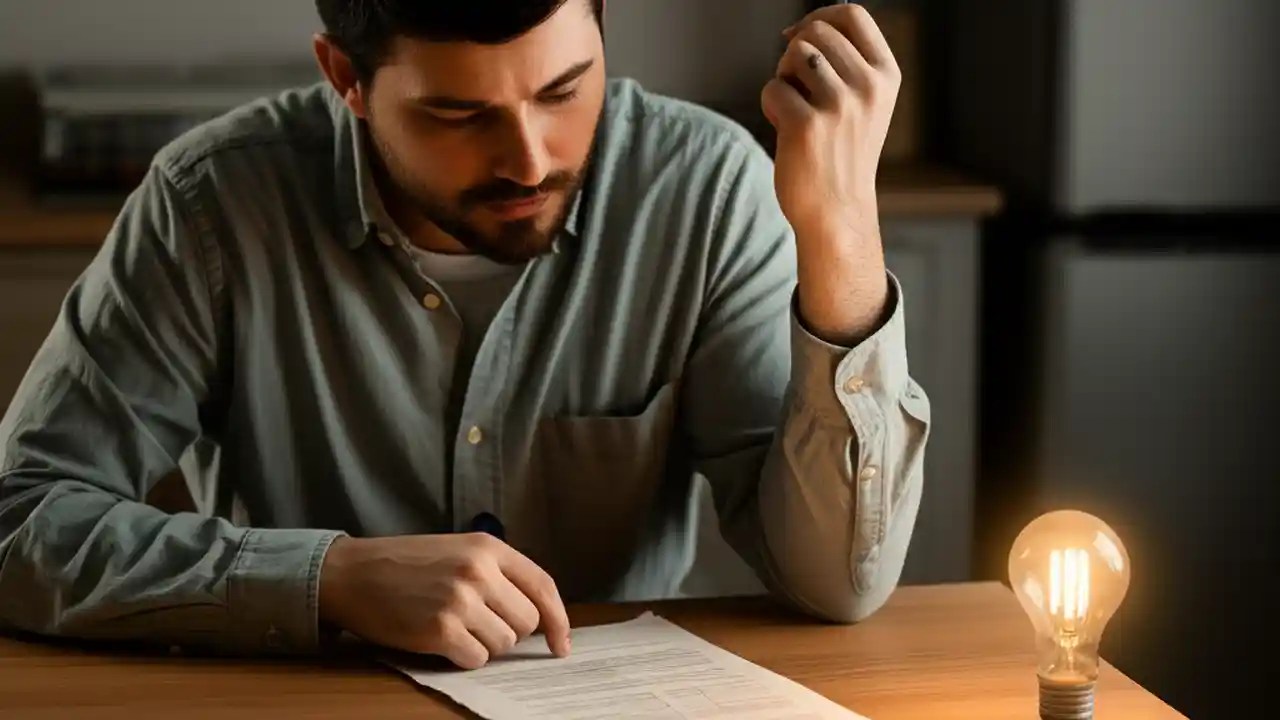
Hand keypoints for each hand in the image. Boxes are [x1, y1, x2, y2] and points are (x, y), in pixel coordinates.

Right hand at [318, 533, 571, 668]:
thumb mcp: (458, 550)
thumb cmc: (405, 564)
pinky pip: (477, 659)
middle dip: (508, 631)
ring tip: (455, 627)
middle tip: (478, 624)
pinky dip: (464, 657)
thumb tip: (536, 616)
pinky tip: (442, 641)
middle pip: (526, 622)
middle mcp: (480, 571)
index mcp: (488, 548)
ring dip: (485, 645)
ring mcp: (461, 600)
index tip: (561, 644)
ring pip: (504, 644)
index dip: (558, 620)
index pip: (543, 586)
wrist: (353, 573)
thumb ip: (497, 574)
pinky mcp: (440, 630)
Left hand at [760, 3, 898, 342]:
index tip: (799, 34)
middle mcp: (868, 87)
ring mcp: (839, 105)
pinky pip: (772, 89)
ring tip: (794, 108)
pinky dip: (771, 106)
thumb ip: (846, 63)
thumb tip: (804, 26)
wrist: (837, 213)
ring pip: (793, 55)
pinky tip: (785, 131)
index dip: (820, 15)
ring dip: (783, 77)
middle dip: (796, 53)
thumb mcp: (864, 104)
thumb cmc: (842, 154)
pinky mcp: (806, 125)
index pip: (853, 15)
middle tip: (797, 88)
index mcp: (886, 76)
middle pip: (816, 32)